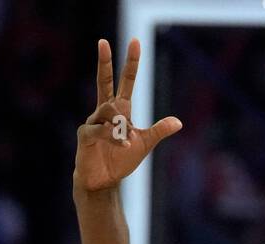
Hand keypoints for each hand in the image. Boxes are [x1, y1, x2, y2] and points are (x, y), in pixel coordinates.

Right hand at [74, 37, 181, 193]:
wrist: (103, 182)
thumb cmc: (121, 161)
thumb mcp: (144, 144)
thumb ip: (159, 130)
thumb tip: (179, 122)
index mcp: (119, 110)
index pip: (125, 82)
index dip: (131, 64)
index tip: (135, 42)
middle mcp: (104, 112)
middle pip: (103, 81)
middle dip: (104, 62)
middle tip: (102, 41)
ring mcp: (92, 122)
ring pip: (108, 112)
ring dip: (121, 125)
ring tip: (128, 140)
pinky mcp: (85, 136)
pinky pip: (100, 131)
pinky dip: (114, 138)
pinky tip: (125, 144)